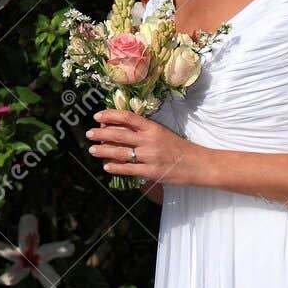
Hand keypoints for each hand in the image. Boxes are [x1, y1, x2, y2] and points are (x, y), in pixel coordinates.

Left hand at [86, 110, 204, 187]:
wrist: (198, 164)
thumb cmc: (180, 148)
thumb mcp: (163, 133)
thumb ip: (145, 131)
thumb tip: (122, 129)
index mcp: (153, 127)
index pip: (128, 117)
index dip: (110, 115)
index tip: (97, 116)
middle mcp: (150, 140)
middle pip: (119, 134)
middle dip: (101, 133)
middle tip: (89, 133)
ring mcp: (149, 156)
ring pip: (120, 152)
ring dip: (103, 151)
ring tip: (92, 150)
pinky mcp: (151, 172)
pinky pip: (128, 169)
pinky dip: (115, 167)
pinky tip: (106, 166)